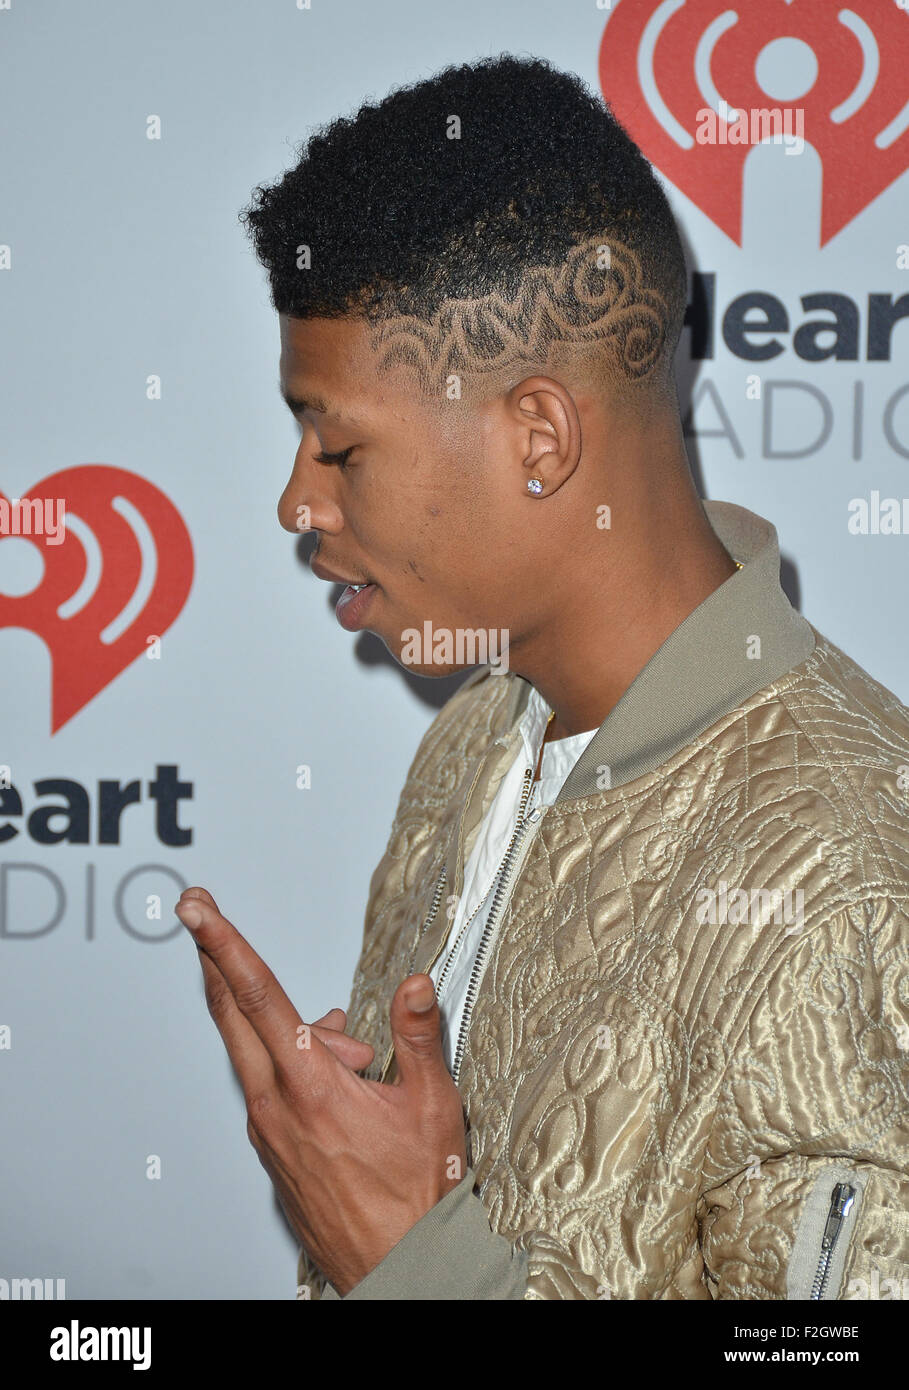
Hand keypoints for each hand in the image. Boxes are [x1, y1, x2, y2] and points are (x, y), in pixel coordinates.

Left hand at [175, 886, 468, 1295]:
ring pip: (255, 1052)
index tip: (198, 912)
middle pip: (232, 1014)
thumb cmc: (416, 1197)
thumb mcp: (432, 1106)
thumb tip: (413, 985)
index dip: (225, 944)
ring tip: (356, 1059)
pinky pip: (267, 1086)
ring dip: (287, 1028)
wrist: (398, 1269)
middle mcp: (275, 1106)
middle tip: (201, 917)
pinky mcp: (269, 1150)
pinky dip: (291, 1064)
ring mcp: (266, 1131)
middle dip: (215, 959)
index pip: (260, 996)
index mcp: (312, 1087)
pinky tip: (339, 1082)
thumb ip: (417, 1036)